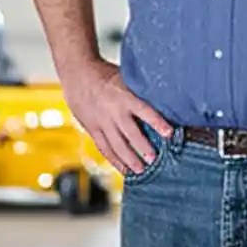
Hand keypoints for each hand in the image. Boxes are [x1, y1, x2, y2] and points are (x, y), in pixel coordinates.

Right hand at [65, 59, 171, 174]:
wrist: (77, 74)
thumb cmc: (106, 75)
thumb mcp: (125, 78)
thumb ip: (139, 92)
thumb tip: (163, 101)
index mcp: (124, 96)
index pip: (145, 111)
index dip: (158, 123)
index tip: (169, 133)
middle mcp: (113, 111)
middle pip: (130, 134)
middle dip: (143, 148)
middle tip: (155, 161)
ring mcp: (101, 122)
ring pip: (116, 145)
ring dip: (130, 160)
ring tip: (142, 172)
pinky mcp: (92, 129)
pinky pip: (104, 148)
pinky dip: (115, 161)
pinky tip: (124, 170)